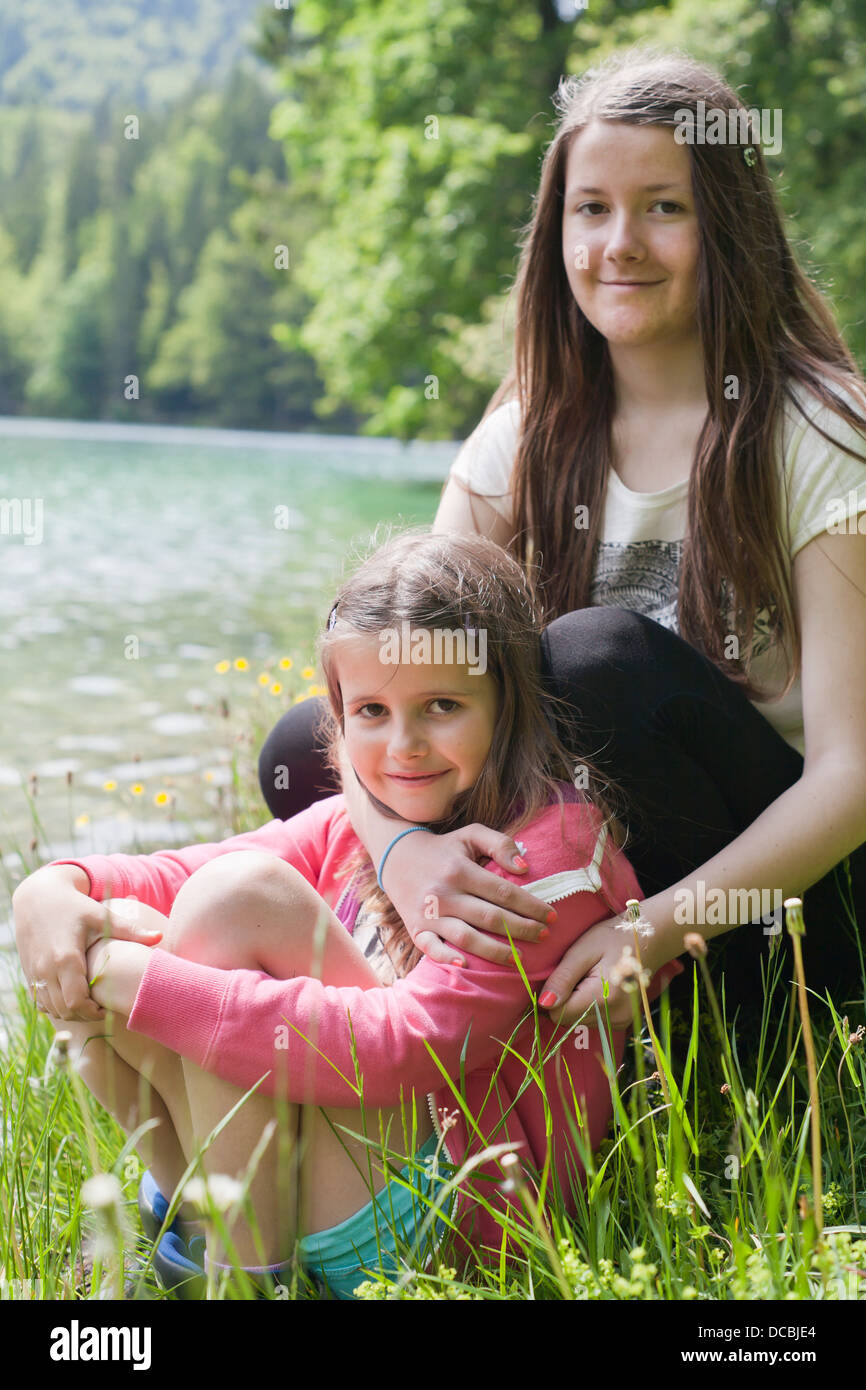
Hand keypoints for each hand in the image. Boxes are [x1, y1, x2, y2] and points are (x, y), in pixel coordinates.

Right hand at [12, 864, 163, 1020]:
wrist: (37, 897)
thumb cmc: (74, 905)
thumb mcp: (101, 915)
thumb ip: (130, 929)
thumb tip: (159, 937)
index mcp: (66, 958)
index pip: (76, 1002)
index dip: (93, 1012)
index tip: (106, 1007)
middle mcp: (46, 969)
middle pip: (65, 1011)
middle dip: (84, 1016)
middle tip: (101, 1009)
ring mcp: (34, 973)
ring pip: (51, 1009)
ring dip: (69, 1013)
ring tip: (89, 1003)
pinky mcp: (29, 973)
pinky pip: (40, 1002)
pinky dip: (55, 1006)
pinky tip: (70, 996)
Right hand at [381, 823, 553, 966]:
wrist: (398, 858)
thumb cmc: (445, 849)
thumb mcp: (471, 835)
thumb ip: (500, 844)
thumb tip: (525, 867)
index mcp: (460, 870)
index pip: (503, 892)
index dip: (531, 906)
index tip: (552, 916)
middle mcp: (444, 893)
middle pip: (490, 917)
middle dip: (522, 929)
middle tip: (545, 936)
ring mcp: (429, 914)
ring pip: (466, 937)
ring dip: (496, 951)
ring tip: (520, 957)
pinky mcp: (416, 929)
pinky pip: (431, 948)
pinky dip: (446, 958)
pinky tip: (466, 966)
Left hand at [538, 914, 670, 1029]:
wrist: (648, 938)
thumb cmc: (612, 938)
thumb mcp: (583, 951)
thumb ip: (563, 978)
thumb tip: (544, 1003)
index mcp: (603, 998)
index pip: (559, 1014)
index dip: (553, 997)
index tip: (562, 976)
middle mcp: (615, 1016)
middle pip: (568, 1020)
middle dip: (565, 1000)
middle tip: (577, 974)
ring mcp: (621, 1021)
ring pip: (579, 1022)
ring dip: (576, 1004)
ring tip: (588, 978)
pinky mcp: (623, 1022)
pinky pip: (593, 1020)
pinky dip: (589, 1007)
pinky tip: (597, 987)